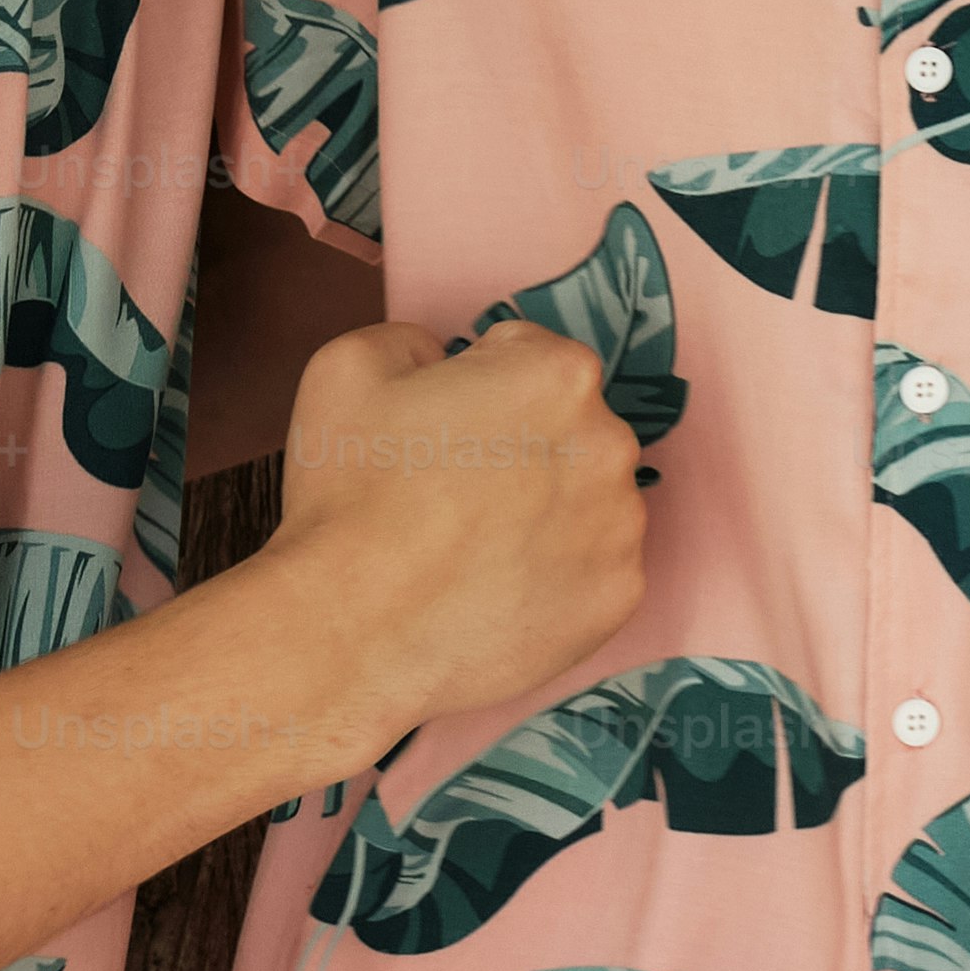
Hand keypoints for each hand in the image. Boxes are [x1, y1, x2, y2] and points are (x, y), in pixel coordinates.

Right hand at [271, 320, 646, 724]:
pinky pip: (592, 571)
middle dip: (518, 447)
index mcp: (558, 373)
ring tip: (469, 548)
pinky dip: (552, 577)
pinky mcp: (618, 597)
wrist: (353, 632)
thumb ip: (411, 338)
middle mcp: (611, 442)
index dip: (475, 386)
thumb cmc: (352, 499)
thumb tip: (439, 359)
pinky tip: (494, 588)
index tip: (442, 428)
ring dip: (542, 511)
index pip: (527, 356)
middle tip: (452, 491)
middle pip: (566, 427)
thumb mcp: (349, 367)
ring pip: (584, 500)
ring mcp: (621, 526)